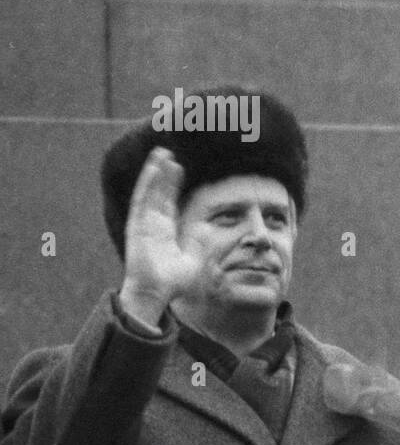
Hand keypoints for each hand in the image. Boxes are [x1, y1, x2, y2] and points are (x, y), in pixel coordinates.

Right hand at [120, 148, 203, 324]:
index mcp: (165, 231)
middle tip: (170, 154)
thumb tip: (218, 238)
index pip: (169, 201)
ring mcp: (144, 223)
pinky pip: (143, 199)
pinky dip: (148, 183)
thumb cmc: (174, 282)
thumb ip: (205, 246)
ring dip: (155, 172)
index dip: (173, 184)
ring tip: (161, 153)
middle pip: (159, 192)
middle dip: (165, 174)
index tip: (179, 168)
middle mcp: (153, 224)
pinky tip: (154, 168)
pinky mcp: (137, 225)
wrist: (157, 291)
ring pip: (150, 191)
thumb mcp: (195, 259)